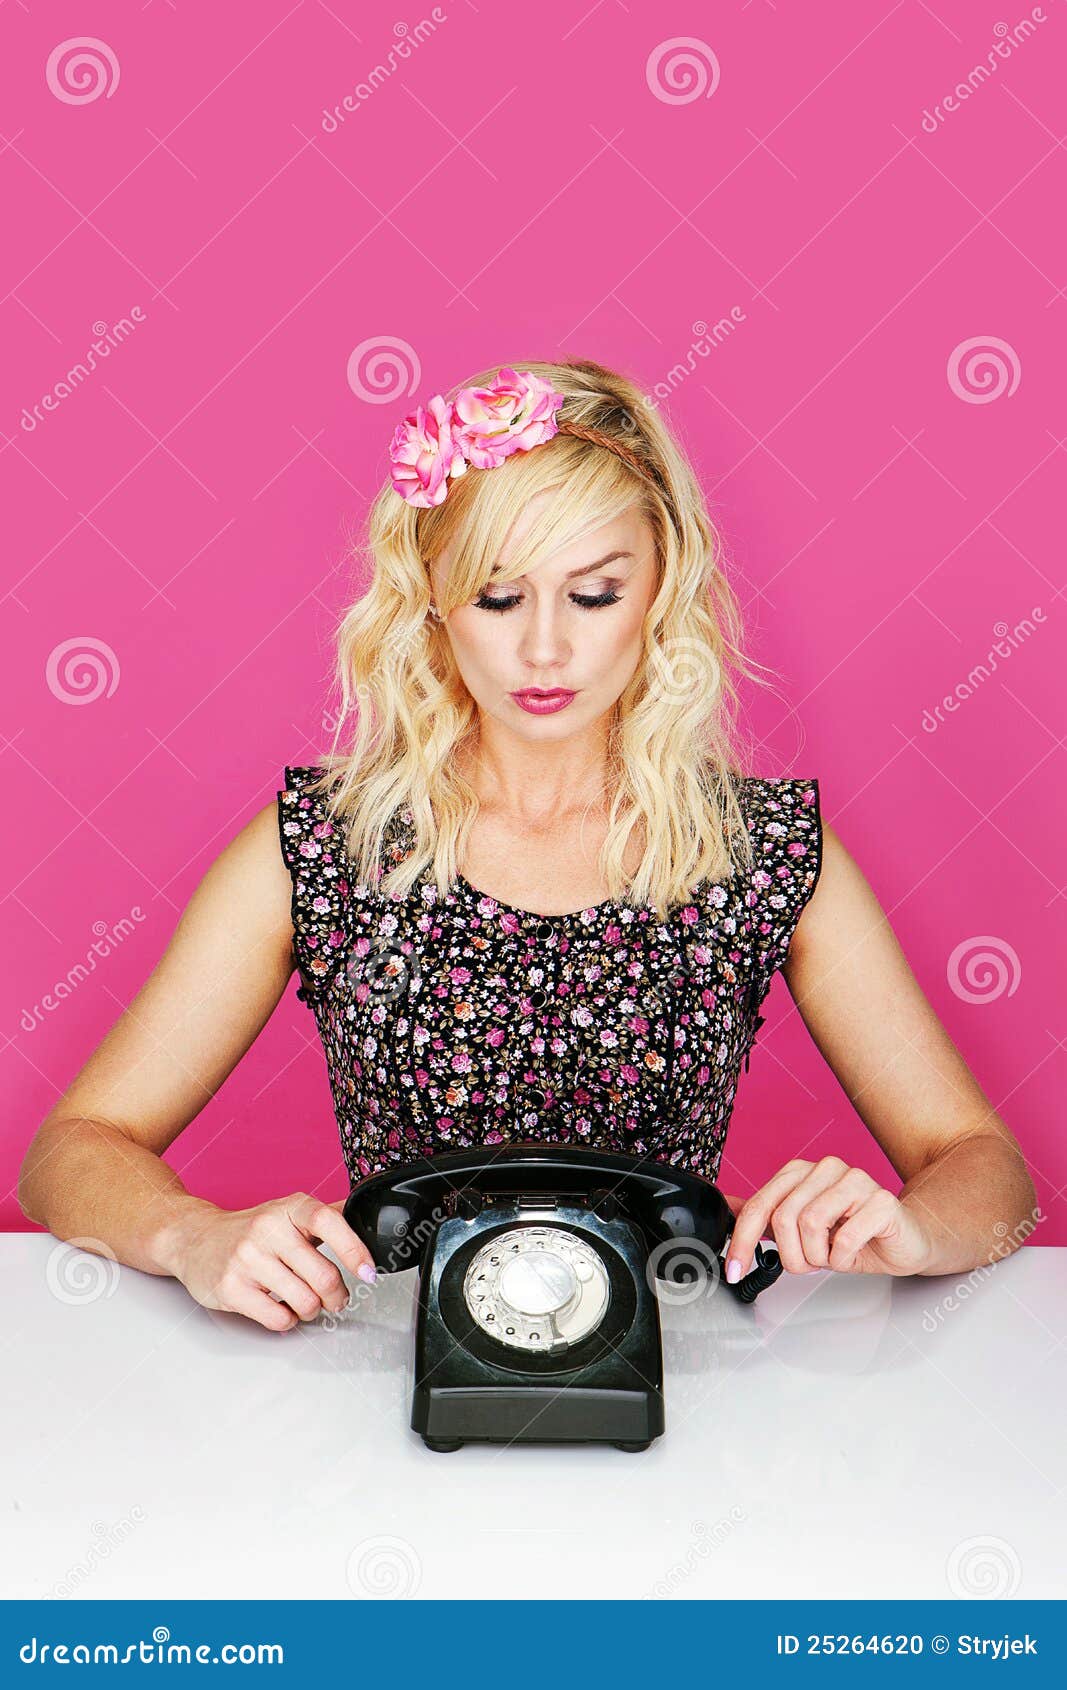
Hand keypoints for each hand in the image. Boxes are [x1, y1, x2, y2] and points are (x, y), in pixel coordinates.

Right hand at [171, 1191, 376, 1331]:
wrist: (194, 1239)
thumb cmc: (250, 1229)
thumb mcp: (288, 1212)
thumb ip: (327, 1216)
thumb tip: (369, 1218)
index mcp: (289, 1208)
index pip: (329, 1222)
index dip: (354, 1250)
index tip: (368, 1272)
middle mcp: (267, 1229)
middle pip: (323, 1275)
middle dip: (337, 1296)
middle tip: (335, 1299)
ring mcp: (246, 1259)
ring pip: (304, 1302)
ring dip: (312, 1310)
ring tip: (303, 1302)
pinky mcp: (231, 1288)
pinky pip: (279, 1319)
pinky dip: (288, 1320)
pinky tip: (280, 1308)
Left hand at [722, 1156, 932, 1280]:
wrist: (903, 1242)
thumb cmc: (853, 1236)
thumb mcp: (800, 1230)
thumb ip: (766, 1216)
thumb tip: (727, 1206)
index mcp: (801, 1172)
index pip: (760, 1205)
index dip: (742, 1240)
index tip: (734, 1269)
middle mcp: (826, 1168)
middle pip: (785, 1217)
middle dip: (792, 1256)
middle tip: (809, 1265)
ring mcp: (856, 1180)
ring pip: (812, 1225)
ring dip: (819, 1256)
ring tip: (833, 1255)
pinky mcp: (882, 1200)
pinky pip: (846, 1238)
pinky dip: (844, 1258)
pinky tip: (854, 1253)